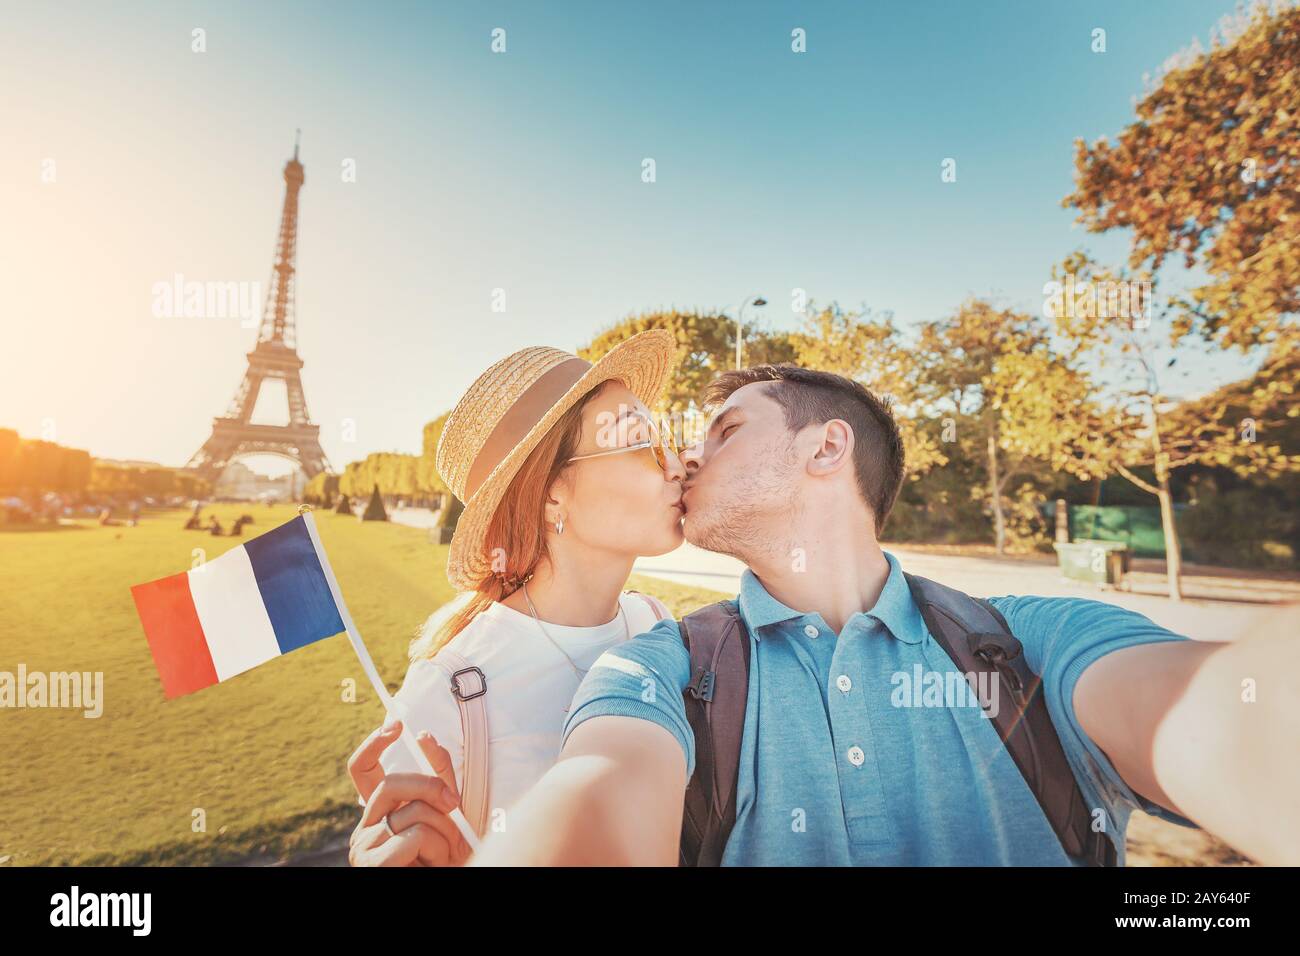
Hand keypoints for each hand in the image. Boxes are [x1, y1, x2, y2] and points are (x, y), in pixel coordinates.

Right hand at [347, 723, 472, 865]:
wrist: (455, 879)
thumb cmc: (450, 855)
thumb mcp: (450, 811)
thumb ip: (439, 776)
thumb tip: (424, 737)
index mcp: (380, 812)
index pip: (361, 770)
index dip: (373, 744)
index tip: (396, 725)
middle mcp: (365, 827)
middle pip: (391, 784)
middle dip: (430, 786)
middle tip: (454, 802)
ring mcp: (363, 848)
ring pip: (410, 813)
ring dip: (443, 830)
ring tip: (445, 853)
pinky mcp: (371, 865)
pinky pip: (411, 837)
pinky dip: (434, 848)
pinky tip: (433, 864)